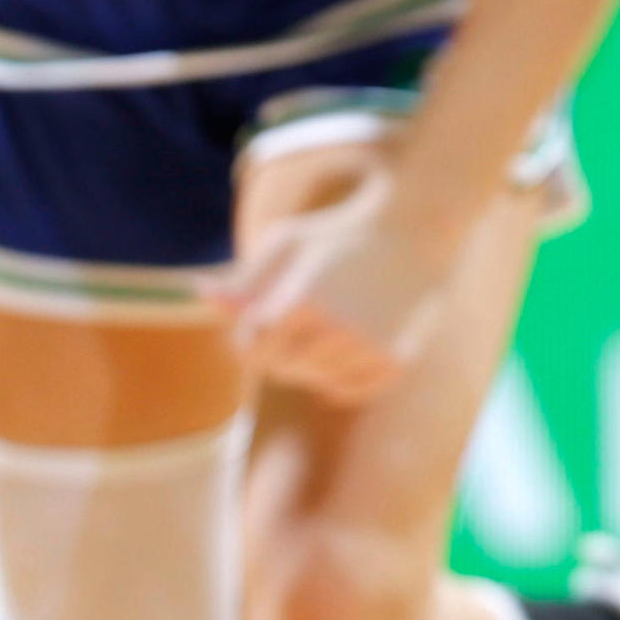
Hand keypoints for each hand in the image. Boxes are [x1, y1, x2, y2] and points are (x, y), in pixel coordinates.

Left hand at [220, 176, 458, 402]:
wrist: (415, 228)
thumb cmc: (340, 232)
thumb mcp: (285, 243)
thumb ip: (244, 280)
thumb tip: (204, 295)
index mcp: (299, 303)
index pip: (249, 349)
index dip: (250, 334)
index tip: (267, 313)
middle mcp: (335, 332)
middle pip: (281, 369)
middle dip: (280, 349)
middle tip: (303, 319)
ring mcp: (369, 350)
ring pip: (315, 382)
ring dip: (314, 362)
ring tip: (331, 327)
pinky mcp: (396, 361)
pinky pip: (349, 392)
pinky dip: (342, 378)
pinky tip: (350, 348)